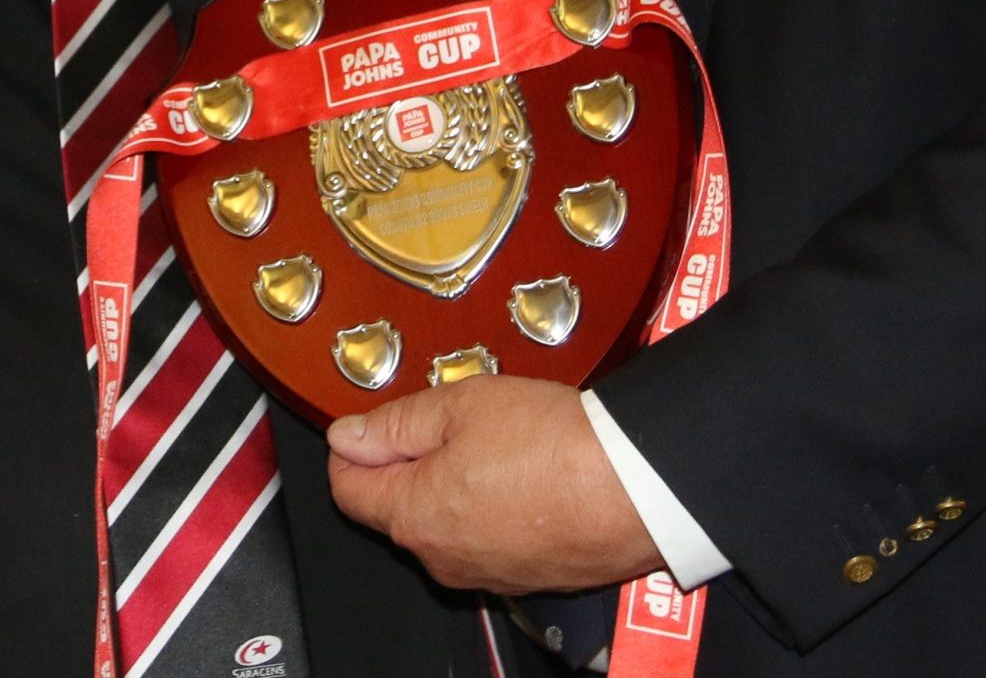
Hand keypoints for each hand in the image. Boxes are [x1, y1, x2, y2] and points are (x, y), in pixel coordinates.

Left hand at [325, 376, 660, 593]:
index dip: (352, 449)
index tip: (368, 425)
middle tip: (448, 420)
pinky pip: (489, 540)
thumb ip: (394, 423)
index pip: (348, 490)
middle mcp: (442, 559)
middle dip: (410, 463)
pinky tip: (524, 474)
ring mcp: (486, 575)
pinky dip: (493, 508)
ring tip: (496, 442)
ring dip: (455, 485)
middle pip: (397, 508)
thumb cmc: (555, 446)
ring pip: (446, 525)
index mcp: (414, 516)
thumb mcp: (460, 406)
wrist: (637, 488)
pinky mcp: (526, 579)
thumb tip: (347, 435)